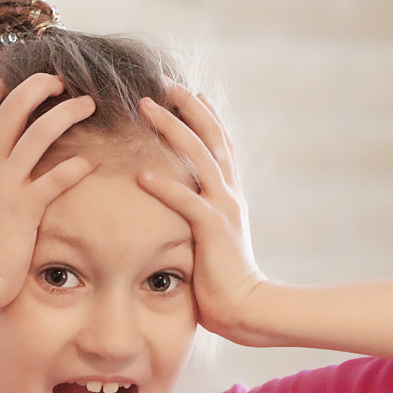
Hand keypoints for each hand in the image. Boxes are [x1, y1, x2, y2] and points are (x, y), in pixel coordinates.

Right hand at [0, 74, 96, 313]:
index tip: (5, 83)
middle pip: (12, 109)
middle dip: (37, 86)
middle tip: (57, 82)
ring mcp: (6, 184)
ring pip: (40, 132)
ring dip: (67, 112)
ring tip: (87, 104)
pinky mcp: (27, 207)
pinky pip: (59, 176)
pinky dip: (79, 164)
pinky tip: (94, 160)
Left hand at [136, 84, 267, 341]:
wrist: (250, 309)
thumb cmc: (226, 284)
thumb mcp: (213, 243)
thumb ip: (200, 221)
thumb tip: (180, 215)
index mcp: (230, 196)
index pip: (220, 145)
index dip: (205, 115)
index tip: (187, 91)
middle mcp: (229, 194)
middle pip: (210, 138)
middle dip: (187, 107)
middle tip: (163, 84)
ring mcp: (223, 209)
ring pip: (198, 156)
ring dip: (172, 129)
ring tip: (147, 107)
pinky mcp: (213, 230)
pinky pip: (186, 201)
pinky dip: (164, 185)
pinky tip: (142, 174)